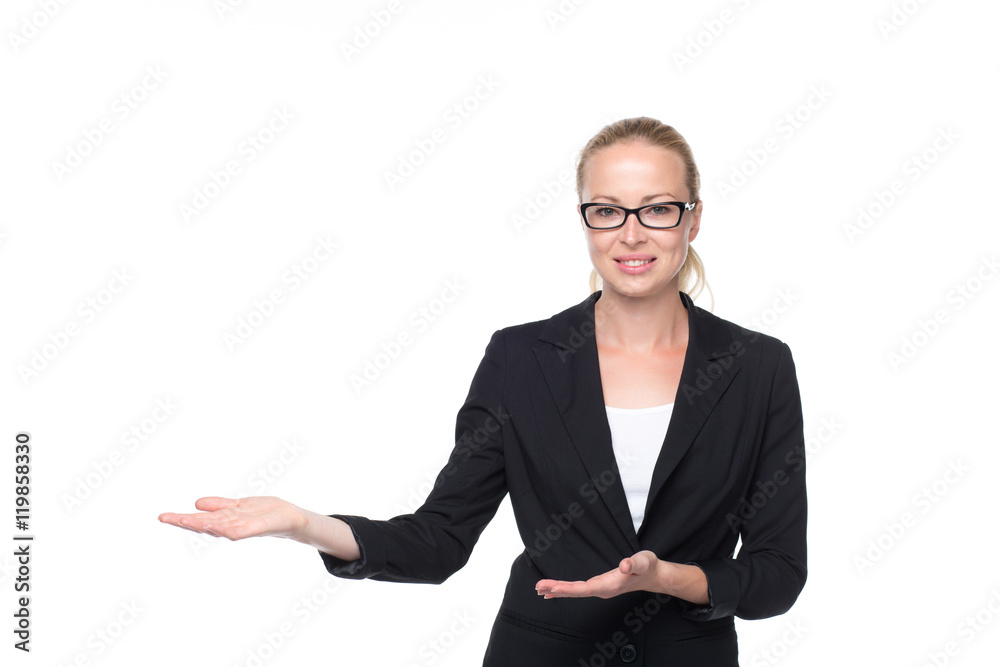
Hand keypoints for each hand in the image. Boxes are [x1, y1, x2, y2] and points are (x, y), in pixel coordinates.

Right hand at [158, 496, 306, 541]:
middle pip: (205, 524)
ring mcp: (245, 526)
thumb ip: (220, 505)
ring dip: (202, 524)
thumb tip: (198, 503)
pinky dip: (227, 528)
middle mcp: (233, 524)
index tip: (162, 517)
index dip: (182, 518)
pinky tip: (215, 525)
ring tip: (184, 520)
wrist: (292, 520)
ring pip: (219, 526)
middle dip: (186, 522)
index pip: (201, 519)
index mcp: (227, 518)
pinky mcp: (259, 526)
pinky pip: (241, 529)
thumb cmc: (266, 512)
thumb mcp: (240, 506)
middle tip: (164, 518)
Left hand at [535, 550, 665, 599]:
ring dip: (558, 590)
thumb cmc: (648, 567)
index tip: (551, 587)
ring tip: (541, 589)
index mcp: (610, 585)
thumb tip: (623, 566)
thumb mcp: (644, 561)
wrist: (653, 575)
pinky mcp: (600, 585)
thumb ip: (634, 563)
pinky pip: (579, 589)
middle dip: (556, 589)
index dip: (566, 588)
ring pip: (576, 591)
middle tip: (538, 587)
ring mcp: (601, 588)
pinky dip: (566, 589)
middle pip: (576, 592)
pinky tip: (556, 591)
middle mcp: (603, 590)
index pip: (583, 588)